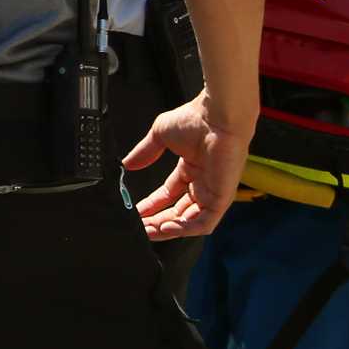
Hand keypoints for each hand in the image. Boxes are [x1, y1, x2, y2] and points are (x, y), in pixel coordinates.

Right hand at [121, 93, 248, 241]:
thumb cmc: (196, 119)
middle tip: (140, 228)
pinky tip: (167, 226)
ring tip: (150, 231)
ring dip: (169, 229)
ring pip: (190, 222)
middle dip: (158, 222)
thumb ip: (144, 152)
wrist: (217, 117)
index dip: (152, 206)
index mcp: (191, 169)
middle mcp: (203, 183)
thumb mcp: (159, 135)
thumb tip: (127, 165)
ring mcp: (213, 192)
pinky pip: (205, 223)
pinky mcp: (222, 198)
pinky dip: (186, 229)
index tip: (136, 212)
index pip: (169, 196)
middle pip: (178, 212)